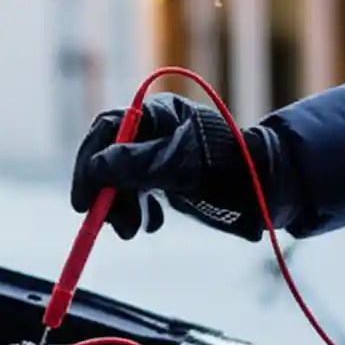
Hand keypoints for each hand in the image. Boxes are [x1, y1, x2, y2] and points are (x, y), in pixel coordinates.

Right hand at [70, 93, 269, 240]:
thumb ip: (135, 163)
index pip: (106, 131)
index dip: (88, 164)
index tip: (83, 201)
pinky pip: (140, 193)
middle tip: (110, 225)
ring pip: (123, 180)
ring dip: (123, 208)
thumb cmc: (225, 168)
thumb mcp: (177, 165)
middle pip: (110, 158)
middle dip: (107, 194)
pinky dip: (140, 211)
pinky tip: (153, 224)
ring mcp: (160, 152)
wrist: (262, 188)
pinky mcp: (169, 175)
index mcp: (155, 114)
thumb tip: (96, 167)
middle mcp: (154, 129)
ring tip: (134, 231)